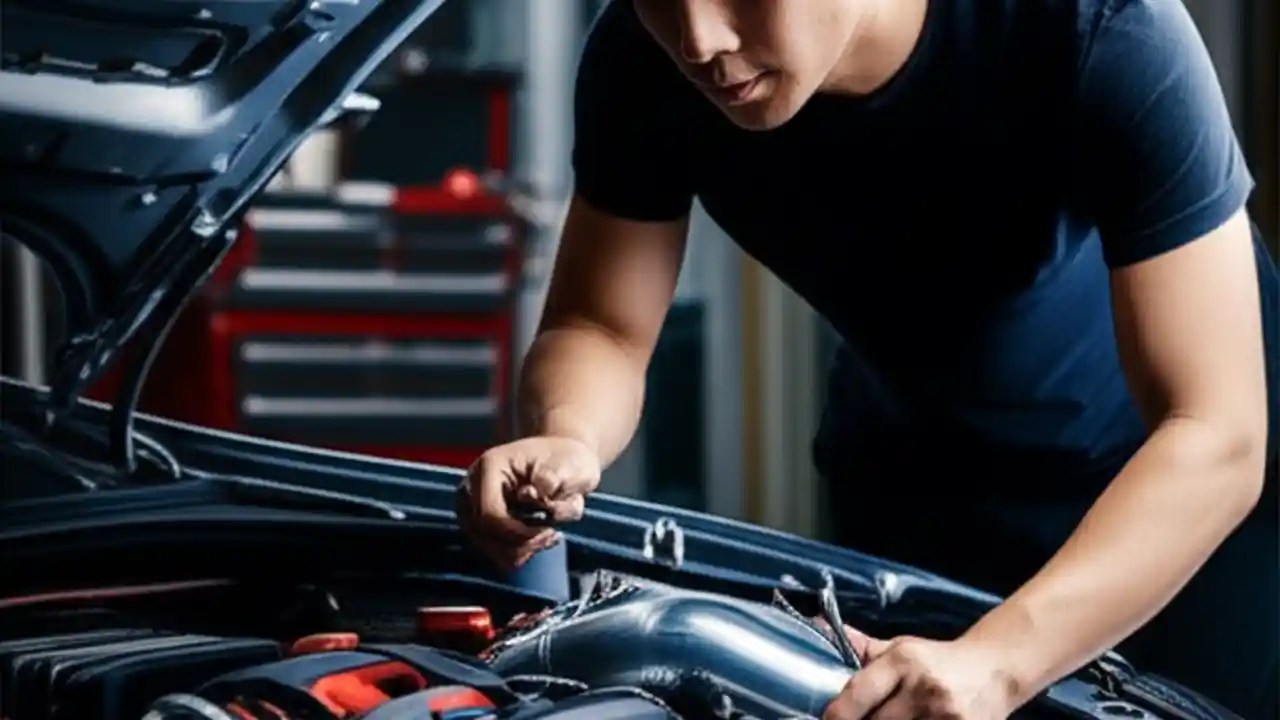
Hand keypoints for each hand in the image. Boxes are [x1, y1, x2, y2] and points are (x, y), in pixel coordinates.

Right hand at [455, 436, 600, 569]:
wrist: (564, 461)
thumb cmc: (566, 461)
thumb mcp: (567, 465)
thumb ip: (550, 479)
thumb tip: (529, 494)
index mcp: (489, 466)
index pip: (488, 513)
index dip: (516, 532)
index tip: (550, 532)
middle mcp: (472, 488)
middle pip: (484, 534)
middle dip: (521, 543)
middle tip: (553, 536)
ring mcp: (472, 509)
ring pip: (490, 548)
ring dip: (523, 549)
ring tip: (549, 535)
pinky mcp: (481, 527)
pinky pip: (496, 553)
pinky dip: (521, 553)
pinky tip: (540, 539)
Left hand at [819, 624, 1019, 719]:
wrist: (996, 669)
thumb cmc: (938, 660)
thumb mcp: (900, 648)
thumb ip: (861, 648)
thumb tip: (815, 626)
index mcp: (904, 661)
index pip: (859, 694)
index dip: (836, 715)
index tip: (827, 719)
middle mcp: (925, 688)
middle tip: (854, 719)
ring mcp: (946, 716)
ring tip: (890, 718)